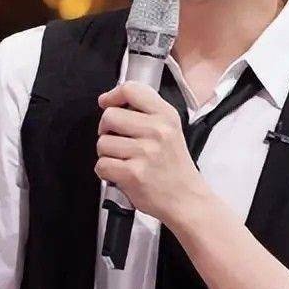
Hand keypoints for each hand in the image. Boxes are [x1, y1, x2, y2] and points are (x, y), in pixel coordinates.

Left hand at [95, 81, 206, 222]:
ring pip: (102, 143)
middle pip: (109, 116)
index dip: (112, 96)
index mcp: (166, 115)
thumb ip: (146, 113)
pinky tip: (121, 174)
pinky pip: (102, 165)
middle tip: (118, 141)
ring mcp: (145, 152)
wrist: (187, 199)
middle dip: (106, 130)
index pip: (131, 90)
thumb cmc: (174, 166)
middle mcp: (157, 130)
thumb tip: (110, 102)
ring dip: (107, 154)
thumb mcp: (170, 129)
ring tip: (124, 161)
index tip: (106, 103)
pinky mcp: (133, 174)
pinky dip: (106, 172)